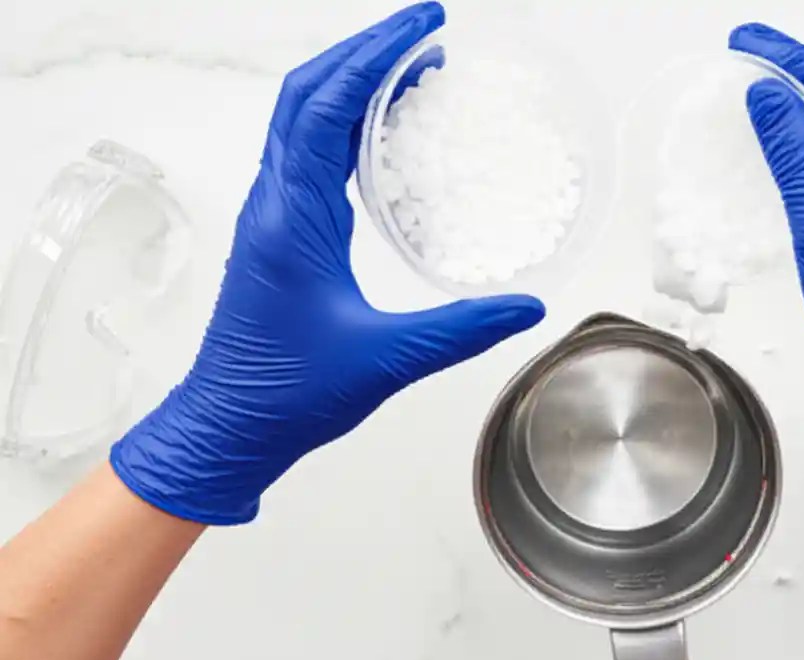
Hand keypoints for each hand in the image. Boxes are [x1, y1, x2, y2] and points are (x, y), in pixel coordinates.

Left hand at [111, 3, 544, 524]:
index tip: (422, 27)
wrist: (228, 426)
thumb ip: (461, 330)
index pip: (326, 109)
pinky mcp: (280, 234)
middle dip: (364, 53)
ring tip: (412, 69)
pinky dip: (344, 124)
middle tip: (424, 33)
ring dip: (352, 83)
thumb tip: (526, 306)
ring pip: (302, 120)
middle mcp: (274, 205)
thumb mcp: (385, 360)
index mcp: (292, 220)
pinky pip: (307, 154)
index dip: (374, 57)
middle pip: (306, 95)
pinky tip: (382, 134)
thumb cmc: (285, 394)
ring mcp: (273, 216)